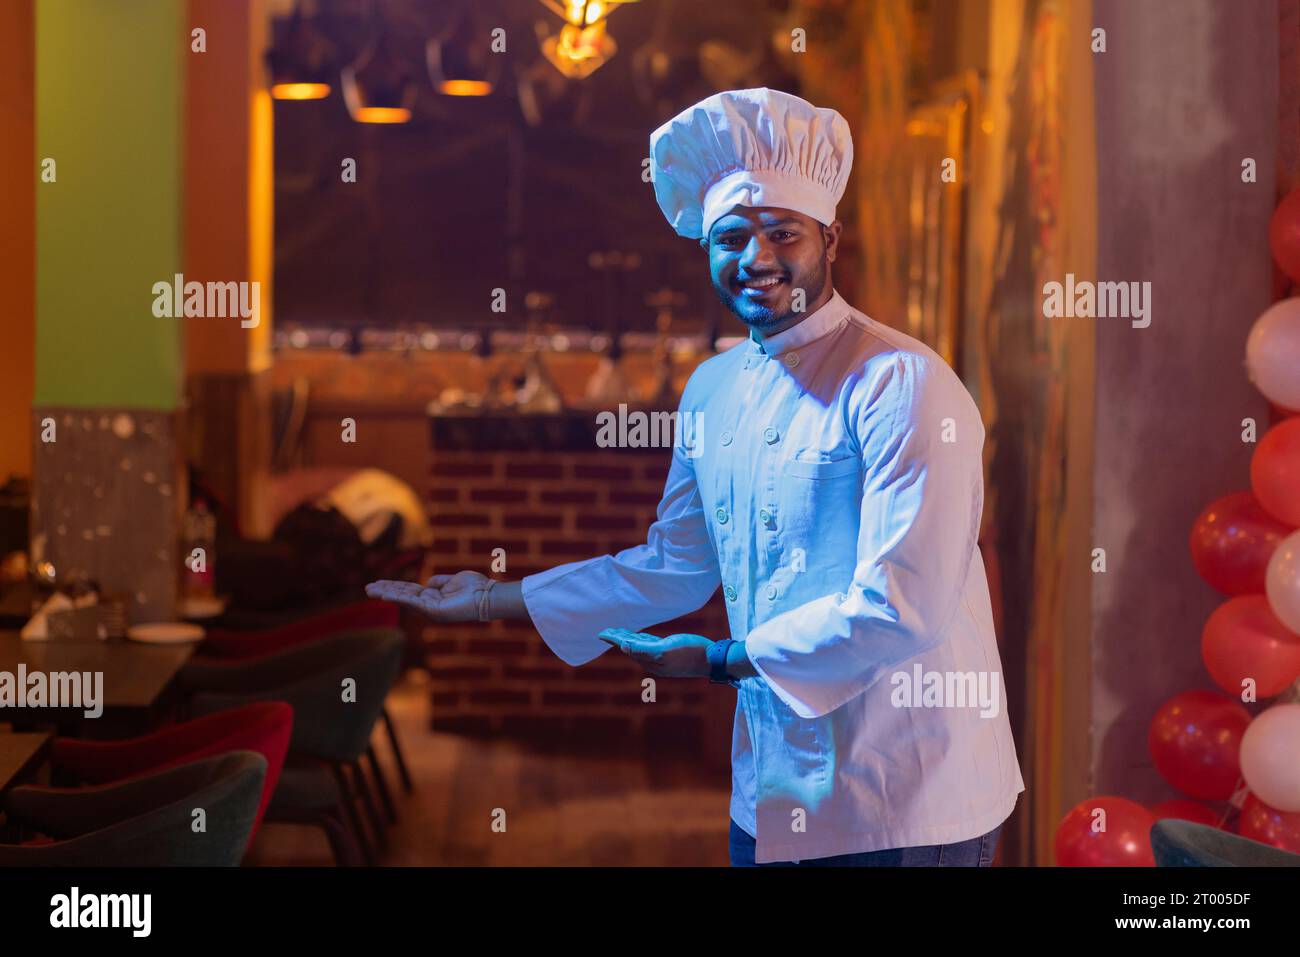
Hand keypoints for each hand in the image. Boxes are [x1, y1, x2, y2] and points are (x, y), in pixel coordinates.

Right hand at [365, 570, 491, 621]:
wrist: (487, 596)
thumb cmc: (475, 588)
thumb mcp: (454, 580)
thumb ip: (440, 582)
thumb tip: (428, 582)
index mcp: (433, 598)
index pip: (409, 591)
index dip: (395, 587)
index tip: (380, 583)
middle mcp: (429, 605)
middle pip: (403, 596)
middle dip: (385, 591)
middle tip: (367, 588)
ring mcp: (430, 609)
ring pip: (404, 599)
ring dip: (386, 594)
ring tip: (370, 590)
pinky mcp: (433, 610)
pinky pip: (412, 602)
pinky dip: (398, 597)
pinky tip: (385, 594)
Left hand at [597, 628, 713, 676]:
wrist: (714, 660)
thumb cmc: (691, 652)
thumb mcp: (665, 649)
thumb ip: (644, 649)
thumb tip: (624, 646)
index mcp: (651, 661)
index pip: (628, 647)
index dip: (615, 638)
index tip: (602, 632)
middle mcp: (655, 662)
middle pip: (632, 648)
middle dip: (619, 639)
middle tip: (607, 631)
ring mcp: (664, 659)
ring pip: (641, 647)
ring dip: (630, 639)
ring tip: (620, 633)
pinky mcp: (672, 654)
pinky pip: (652, 647)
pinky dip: (643, 641)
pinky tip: (640, 638)